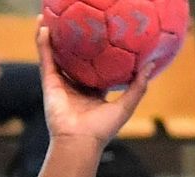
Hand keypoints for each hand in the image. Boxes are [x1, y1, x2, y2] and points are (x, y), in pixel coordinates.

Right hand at [36, 22, 153, 143]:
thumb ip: (138, 86)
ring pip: (57, 54)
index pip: (96, 67)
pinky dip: (43, 43)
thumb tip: (151, 65)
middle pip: (75, 58)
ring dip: (53, 36)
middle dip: (74, 40)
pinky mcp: (49, 82)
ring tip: (53, 17)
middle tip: (77, 21)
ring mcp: (62, 83)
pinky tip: (43, 26)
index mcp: (94, 91)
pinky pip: (46, 58)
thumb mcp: (126, 105)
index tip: (102, 35)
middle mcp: (77, 86)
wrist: (79, 141)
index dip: (98, 52)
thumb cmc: (102, 128)